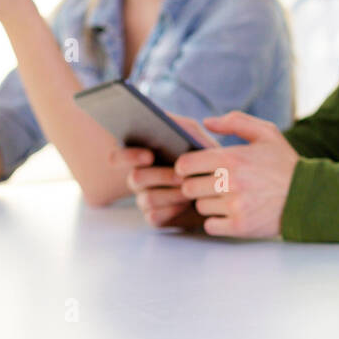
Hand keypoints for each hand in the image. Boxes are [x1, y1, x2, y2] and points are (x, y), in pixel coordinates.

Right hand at [111, 112, 218, 228]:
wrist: (220, 184)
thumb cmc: (203, 154)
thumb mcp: (196, 136)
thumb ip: (184, 127)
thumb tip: (168, 122)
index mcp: (142, 155)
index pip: (118, 156)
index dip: (129, 156)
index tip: (149, 156)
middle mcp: (139, 177)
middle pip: (135, 179)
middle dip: (160, 177)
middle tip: (181, 176)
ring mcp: (144, 197)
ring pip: (146, 199)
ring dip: (170, 194)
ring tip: (189, 191)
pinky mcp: (155, 216)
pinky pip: (154, 217)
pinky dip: (172, 210)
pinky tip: (185, 204)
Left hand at [172, 112, 297, 238]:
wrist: (309, 195)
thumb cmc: (285, 163)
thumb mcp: (267, 133)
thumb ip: (235, 122)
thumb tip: (207, 123)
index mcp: (232, 157)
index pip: (186, 164)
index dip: (186, 167)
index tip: (194, 169)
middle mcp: (230, 182)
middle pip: (189, 188)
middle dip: (197, 185)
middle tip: (211, 184)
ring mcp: (234, 206)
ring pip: (200, 206)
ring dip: (210, 203)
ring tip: (228, 197)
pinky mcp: (239, 226)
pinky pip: (210, 226)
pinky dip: (218, 221)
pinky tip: (232, 212)